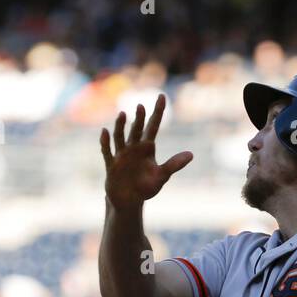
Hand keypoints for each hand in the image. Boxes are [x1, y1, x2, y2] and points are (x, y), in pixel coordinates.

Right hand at [100, 94, 193, 208]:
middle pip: (137, 129)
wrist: (129, 200)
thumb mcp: (162, 176)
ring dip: (121, 126)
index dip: (158, 112)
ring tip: (123, 114)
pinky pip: (108, 152)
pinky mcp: (112, 165)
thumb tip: (191, 154)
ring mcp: (121, 155)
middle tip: (142, 106)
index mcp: (147, 148)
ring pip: (120, 137)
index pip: (153, 126)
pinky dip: (106, 143)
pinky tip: (105, 132)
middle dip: (139, 119)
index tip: (162, 96)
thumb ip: (174, 164)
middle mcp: (133, 147)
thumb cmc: (145, 187)